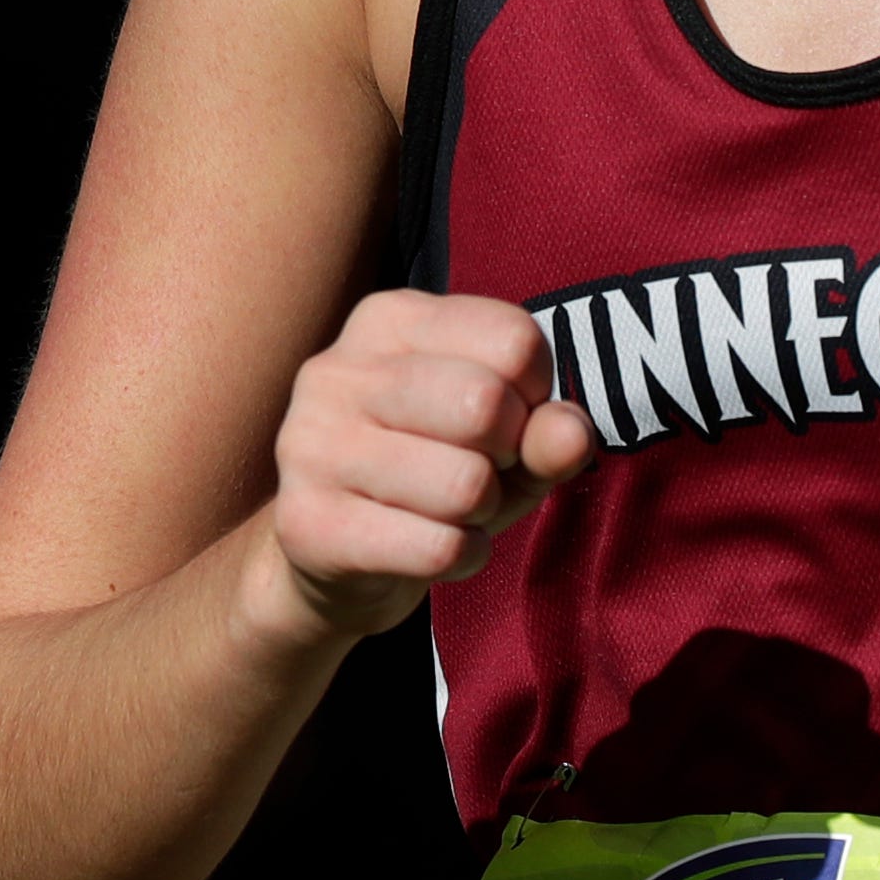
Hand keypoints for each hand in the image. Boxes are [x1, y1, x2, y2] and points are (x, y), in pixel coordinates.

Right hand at [251, 290, 593, 644]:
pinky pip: (436, 547)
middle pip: (484, 403)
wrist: (334, 559)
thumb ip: (549, 430)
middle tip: (481, 470)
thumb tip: (573, 434)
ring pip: (464, 484)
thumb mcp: (508, 442)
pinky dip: (463, 557)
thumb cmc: (437, 475)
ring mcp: (309, 445)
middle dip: (509, 453)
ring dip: (483, 512)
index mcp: (388, 320)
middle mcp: (337, 370)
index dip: (537, 392)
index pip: (513, 338)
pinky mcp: (306, 523)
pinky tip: (434, 548)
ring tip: (451, 511)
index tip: (509, 418)